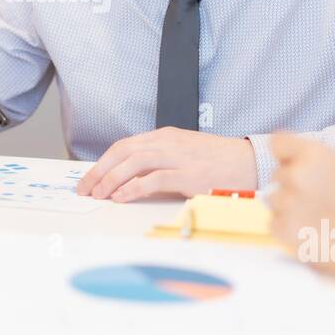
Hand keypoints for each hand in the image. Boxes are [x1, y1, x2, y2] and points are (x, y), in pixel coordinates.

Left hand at [76, 128, 255, 201]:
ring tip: (99, 194)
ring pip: (133, 163)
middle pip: (122, 152)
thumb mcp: (184, 154)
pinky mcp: (188, 175)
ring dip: (111, 179)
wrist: (249, 162)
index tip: (89, 178)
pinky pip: (153, 179)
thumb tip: (130, 179)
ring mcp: (178, 157)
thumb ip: (159, 161)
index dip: (102, 162)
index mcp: (164, 136)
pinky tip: (121, 198)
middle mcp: (167, 143)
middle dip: (99, 170)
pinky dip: (133, 188)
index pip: (124, 145)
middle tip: (85, 188)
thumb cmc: (218, 161)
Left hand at [267, 134, 334, 279]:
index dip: (286, 155)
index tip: (292, 164)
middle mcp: (294, 175)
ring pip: (274, 199)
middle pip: (278, 175)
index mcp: (312, 154)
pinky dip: (287, 228)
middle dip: (292, 185)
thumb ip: (322, 161)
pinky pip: (274, 223)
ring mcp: (286, 202)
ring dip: (288, 207)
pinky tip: (310, 231)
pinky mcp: (282, 228)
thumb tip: (303, 161)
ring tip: (315, 218)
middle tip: (315, 199)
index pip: (278, 143)